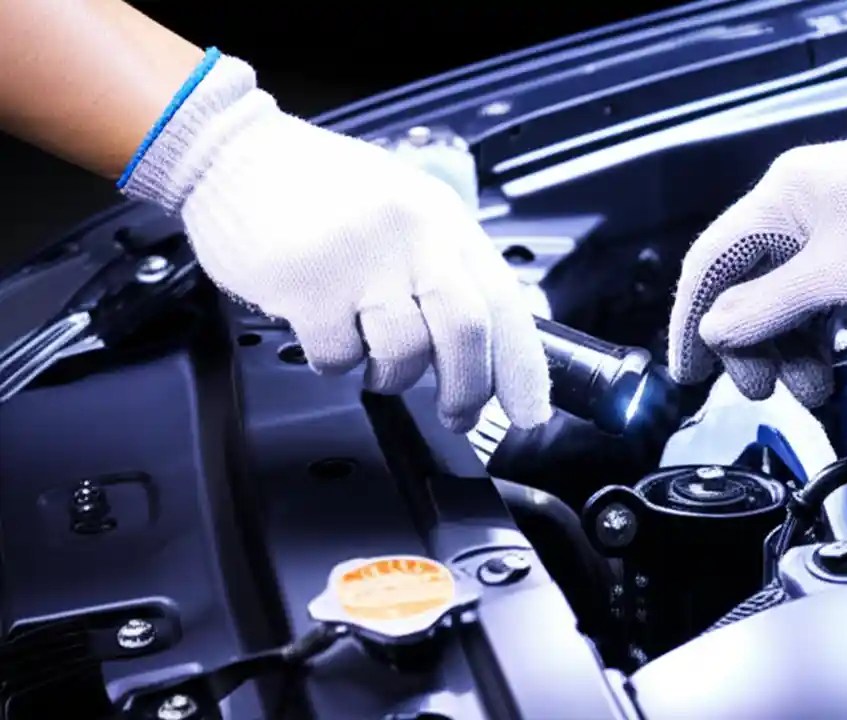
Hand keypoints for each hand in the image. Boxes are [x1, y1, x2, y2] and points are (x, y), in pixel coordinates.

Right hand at [121, 57, 549, 431]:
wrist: (231, 153)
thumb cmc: (319, 190)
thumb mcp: (403, 209)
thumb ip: (444, 266)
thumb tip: (487, 346)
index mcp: (444, 219)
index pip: (504, 301)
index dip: (523, 367)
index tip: (529, 414)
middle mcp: (414, 233)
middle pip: (466, 332)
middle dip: (466, 389)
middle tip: (457, 416)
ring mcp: (362, 256)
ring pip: (402, 352)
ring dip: (388, 374)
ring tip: (368, 354)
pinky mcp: (308, 282)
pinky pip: (339, 356)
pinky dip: (334, 360)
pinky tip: (321, 331)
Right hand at [668, 50, 846, 405]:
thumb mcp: (840, 278)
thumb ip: (770, 308)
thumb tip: (716, 330)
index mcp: (780, 200)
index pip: (711, 264)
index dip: (693, 323)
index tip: (690, 373)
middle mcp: (798, 205)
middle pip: (748, 284)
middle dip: (754, 344)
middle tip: (765, 390)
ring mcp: (833, 219)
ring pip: (790, 293)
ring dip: (794, 345)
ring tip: (814, 388)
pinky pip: (824, 287)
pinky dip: (825, 326)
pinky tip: (837, 355)